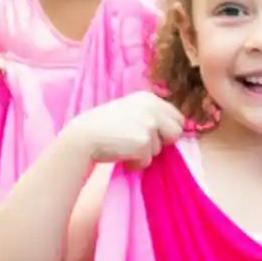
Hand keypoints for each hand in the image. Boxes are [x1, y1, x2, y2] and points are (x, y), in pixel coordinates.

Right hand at [65, 92, 184, 168]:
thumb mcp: (129, 110)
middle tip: (142, 144)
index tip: (154, 136)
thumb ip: (149, 115)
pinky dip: (135, 162)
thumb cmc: (103, 125)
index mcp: (149, 98)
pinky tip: (121, 154)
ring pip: (160, 149)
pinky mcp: (144, 142)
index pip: (177, 116)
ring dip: (145, 153)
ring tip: (124, 147)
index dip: (167, 130)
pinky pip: (147, 161)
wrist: (84, 136)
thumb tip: (172, 132)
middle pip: (176, 131)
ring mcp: (150, 124)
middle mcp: (153, 108)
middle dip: (163, 142)